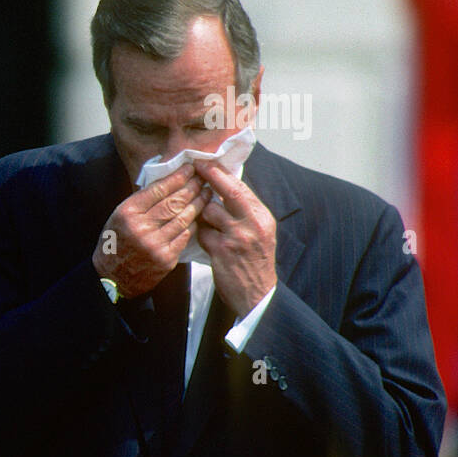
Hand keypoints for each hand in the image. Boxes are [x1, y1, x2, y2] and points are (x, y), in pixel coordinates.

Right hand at [92, 162, 211, 296]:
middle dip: (192, 187)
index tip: (189, 168)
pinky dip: (193, 224)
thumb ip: (142, 201)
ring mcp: (155, 245)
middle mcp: (141, 228)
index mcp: (128, 213)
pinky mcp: (166, 259)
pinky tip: (198, 216)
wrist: (112, 276)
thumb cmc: (115, 242)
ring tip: (206, 193)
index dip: (177, 177)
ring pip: (184, 218)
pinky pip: (185, 236)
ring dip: (198, 204)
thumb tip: (168, 182)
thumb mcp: (120, 216)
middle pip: (174, 202)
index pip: (159, 189)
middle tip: (202, 177)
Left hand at [194, 160, 276, 314]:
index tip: (206, 162)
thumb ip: (245, 212)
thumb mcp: (260, 233)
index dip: (221, 173)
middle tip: (195, 166)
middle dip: (209, 176)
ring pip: (209, 212)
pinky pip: (201, 233)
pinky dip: (199, 234)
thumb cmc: (254, 262)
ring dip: (201, 214)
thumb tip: (225, 188)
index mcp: (262, 217)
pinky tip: (204, 240)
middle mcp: (252, 223)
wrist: (257, 294)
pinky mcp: (221, 250)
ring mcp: (237, 236)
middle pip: (227, 191)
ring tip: (205, 222)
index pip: (241, 188)